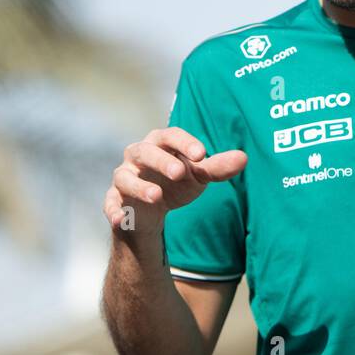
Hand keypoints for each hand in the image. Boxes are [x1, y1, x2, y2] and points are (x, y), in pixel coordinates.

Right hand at [103, 127, 247, 234]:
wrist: (154, 208)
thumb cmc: (177, 181)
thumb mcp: (199, 175)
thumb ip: (218, 167)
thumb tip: (244, 158)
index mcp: (160, 143)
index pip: (170, 135)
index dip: (185, 143)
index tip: (202, 155)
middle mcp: (138, 155)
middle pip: (145, 152)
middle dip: (161, 161)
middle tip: (180, 173)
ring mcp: (124, 177)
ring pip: (125, 177)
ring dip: (139, 186)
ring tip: (156, 196)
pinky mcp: (114, 199)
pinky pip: (110, 203)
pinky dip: (113, 210)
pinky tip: (121, 219)